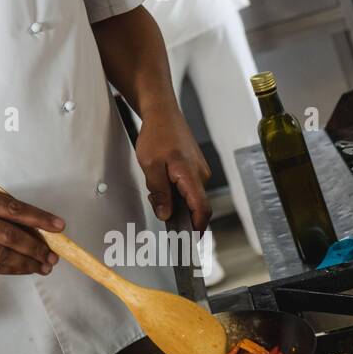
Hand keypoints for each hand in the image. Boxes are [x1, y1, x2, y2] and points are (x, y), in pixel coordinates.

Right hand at [0, 187, 63, 274]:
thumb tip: (34, 230)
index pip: (14, 208)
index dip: (39, 219)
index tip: (59, 227)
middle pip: (10, 236)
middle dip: (35, 248)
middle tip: (52, 257)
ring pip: (1, 255)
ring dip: (25, 263)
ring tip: (42, 266)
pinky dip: (9, 269)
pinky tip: (21, 269)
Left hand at [135, 110, 211, 231]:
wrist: (162, 112)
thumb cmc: (158, 133)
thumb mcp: (150, 165)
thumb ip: (159, 192)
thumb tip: (165, 214)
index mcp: (191, 175)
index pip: (202, 209)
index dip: (196, 229)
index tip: (188, 241)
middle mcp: (201, 175)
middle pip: (195, 206)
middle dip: (178, 213)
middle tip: (158, 207)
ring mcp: (199, 171)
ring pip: (190, 196)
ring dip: (174, 201)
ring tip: (155, 189)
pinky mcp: (194, 168)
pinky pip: (188, 187)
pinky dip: (176, 191)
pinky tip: (161, 183)